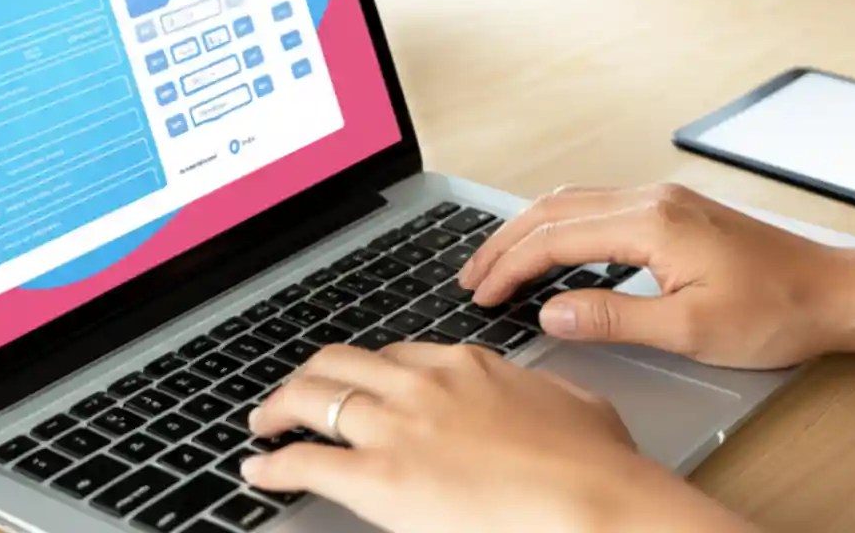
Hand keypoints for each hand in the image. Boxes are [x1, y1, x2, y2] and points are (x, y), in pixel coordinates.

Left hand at [242, 343, 750, 532]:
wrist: (590, 500)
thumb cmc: (594, 464)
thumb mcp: (573, 403)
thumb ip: (538, 391)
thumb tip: (539, 394)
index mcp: (464, 365)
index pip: (393, 354)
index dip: (363, 369)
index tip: (354, 380)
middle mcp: (421, 384)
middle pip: (339, 364)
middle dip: (308, 375)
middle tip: (294, 392)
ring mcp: (397, 426)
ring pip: (311, 399)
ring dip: (278, 409)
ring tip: (263, 422)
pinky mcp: (378, 477)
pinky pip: (305, 462)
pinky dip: (273, 465)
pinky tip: (260, 470)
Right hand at [460, 183, 851, 368]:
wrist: (834, 292)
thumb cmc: (775, 311)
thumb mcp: (689, 329)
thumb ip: (612, 317)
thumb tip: (550, 312)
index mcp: (650, 223)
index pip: (555, 239)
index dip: (510, 268)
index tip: (481, 294)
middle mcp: (650, 199)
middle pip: (551, 210)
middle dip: (503, 243)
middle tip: (470, 277)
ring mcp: (660, 199)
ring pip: (570, 202)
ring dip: (527, 230)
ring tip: (497, 263)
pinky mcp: (670, 210)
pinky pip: (594, 206)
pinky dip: (557, 226)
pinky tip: (550, 249)